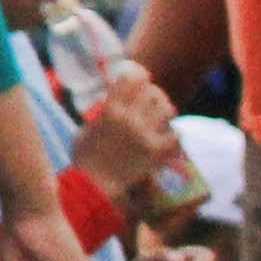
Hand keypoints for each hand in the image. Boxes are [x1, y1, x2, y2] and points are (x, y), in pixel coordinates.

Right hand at [69, 69, 179, 207]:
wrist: (96, 184)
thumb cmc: (84, 158)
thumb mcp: (84, 131)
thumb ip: (97, 116)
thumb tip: (105, 106)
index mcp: (109, 112)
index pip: (127, 82)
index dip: (136, 75)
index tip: (141, 75)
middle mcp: (129, 119)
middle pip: (151, 91)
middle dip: (153, 91)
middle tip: (153, 95)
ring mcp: (144, 135)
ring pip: (166, 109)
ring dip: (165, 108)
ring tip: (163, 112)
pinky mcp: (156, 151)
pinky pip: (175, 135)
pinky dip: (174, 134)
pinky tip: (171, 135)